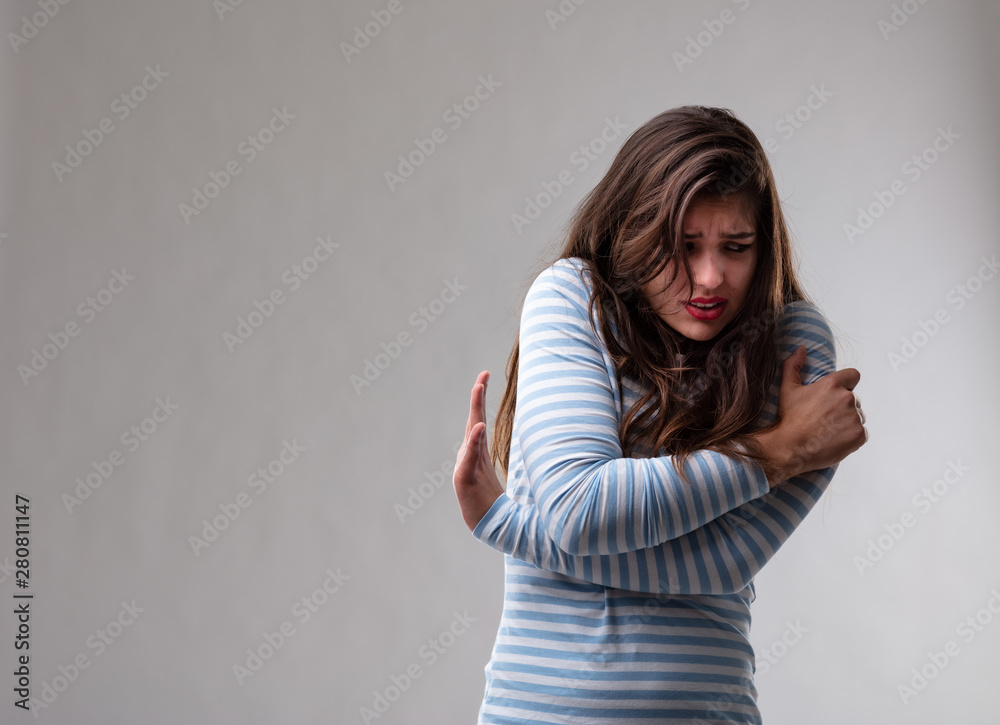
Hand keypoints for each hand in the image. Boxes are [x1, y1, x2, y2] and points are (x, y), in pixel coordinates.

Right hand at [453, 370, 505, 531]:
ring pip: (470, 436)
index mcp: (478, 452)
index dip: (479, 398)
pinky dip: (472, 443)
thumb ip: (502, 456)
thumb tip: (530, 437)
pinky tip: (478, 428)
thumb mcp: (500, 472)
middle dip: (476, 398)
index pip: (479, 420)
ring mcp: (465, 468)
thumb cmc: (494, 500)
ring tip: (478, 391)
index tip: (484, 375)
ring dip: (474, 412)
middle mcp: (469, 456)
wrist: (489, 525)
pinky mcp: (464, 481)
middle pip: (473, 422)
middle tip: (481, 377)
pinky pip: (468, 460)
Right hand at [756, 346, 868, 481]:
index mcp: (832, 384)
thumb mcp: (787, 389)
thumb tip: (801, 349)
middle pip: (854, 399)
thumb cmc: (788, 418)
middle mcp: (847, 398)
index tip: (835, 394)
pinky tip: (835, 439)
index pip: (853, 376)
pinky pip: (862, 433)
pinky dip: (852, 437)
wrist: (790, 448)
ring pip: (857, 416)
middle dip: (843, 407)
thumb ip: (793, 366)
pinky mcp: (859, 435)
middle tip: (824, 419)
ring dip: (848, 422)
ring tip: (829, 431)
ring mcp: (855, 417)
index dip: (846, 384)